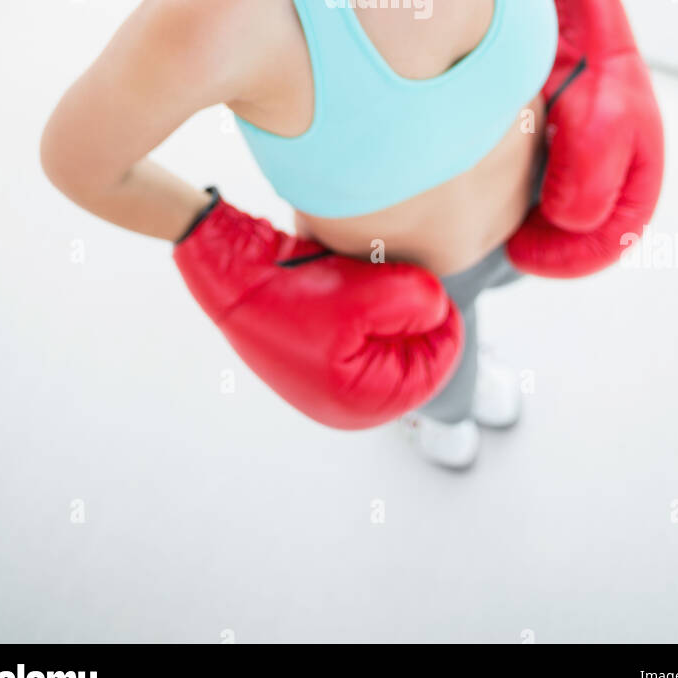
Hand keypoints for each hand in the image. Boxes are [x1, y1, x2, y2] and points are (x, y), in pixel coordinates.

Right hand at [173, 188, 463, 428]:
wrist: (231, 275)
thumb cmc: (293, 292)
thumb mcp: (371, 294)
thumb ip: (422, 302)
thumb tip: (439, 307)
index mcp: (363, 403)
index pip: (435, 369)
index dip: (446, 325)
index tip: (439, 288)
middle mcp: (347, 402)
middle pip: (412, 356)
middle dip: (413, 317)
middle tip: (399, 279)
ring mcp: (329, 380)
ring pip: (389, 341)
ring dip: (388, 308)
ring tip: (367, 279)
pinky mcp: (317, 354)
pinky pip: (361, 333)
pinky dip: (364, 306)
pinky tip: (348, 282)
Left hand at [506, 0, 663, 276]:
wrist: (570, 10)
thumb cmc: (594, 62)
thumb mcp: (602, 119)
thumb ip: (590, 178)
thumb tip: (565, 222)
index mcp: (641, 177)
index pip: (608, 242)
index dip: (566, 259)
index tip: (521, 255)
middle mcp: (617, 175)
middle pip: (583, 236)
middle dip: (547, 249)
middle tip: (505, 245)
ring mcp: (589, 160)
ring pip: (560, 215)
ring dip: (532, 227)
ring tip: (497, 223)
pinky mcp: (561, 144)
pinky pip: (542, 186)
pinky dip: (520, 197)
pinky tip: (493, 189)